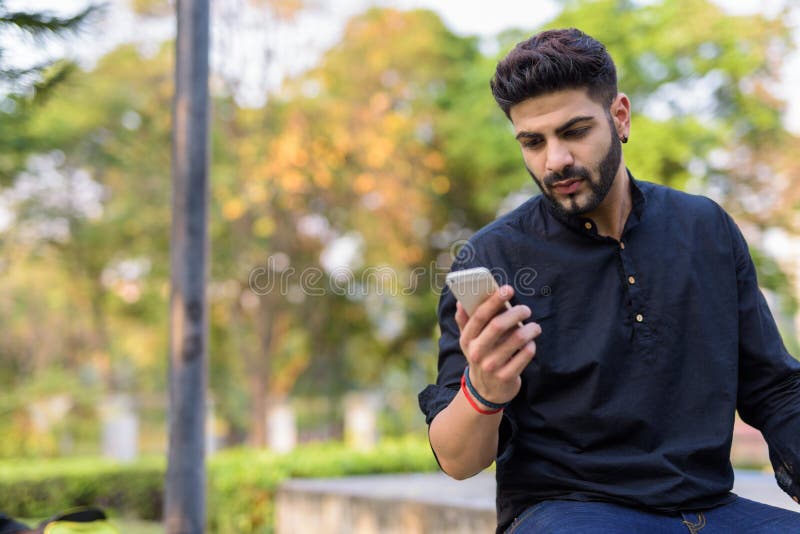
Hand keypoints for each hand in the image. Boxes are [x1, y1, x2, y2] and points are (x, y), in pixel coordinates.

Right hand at [454, 285, 540, 406]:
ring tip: (534, 326)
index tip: (508, 289)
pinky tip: (531, 344)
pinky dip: (531, 346)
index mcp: (467, 339)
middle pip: (498, 325)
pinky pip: (525, 355)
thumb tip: (459, 302)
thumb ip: (465, 321)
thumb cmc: (480, 356)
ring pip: (516, 339)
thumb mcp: (469, 341)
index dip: (494, 300)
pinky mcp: (506, 377)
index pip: (479, 316)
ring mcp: (491, 366)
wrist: (485, 391)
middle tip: (526, 309)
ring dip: (529, 329)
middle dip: (515, 313)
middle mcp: (476, 352)